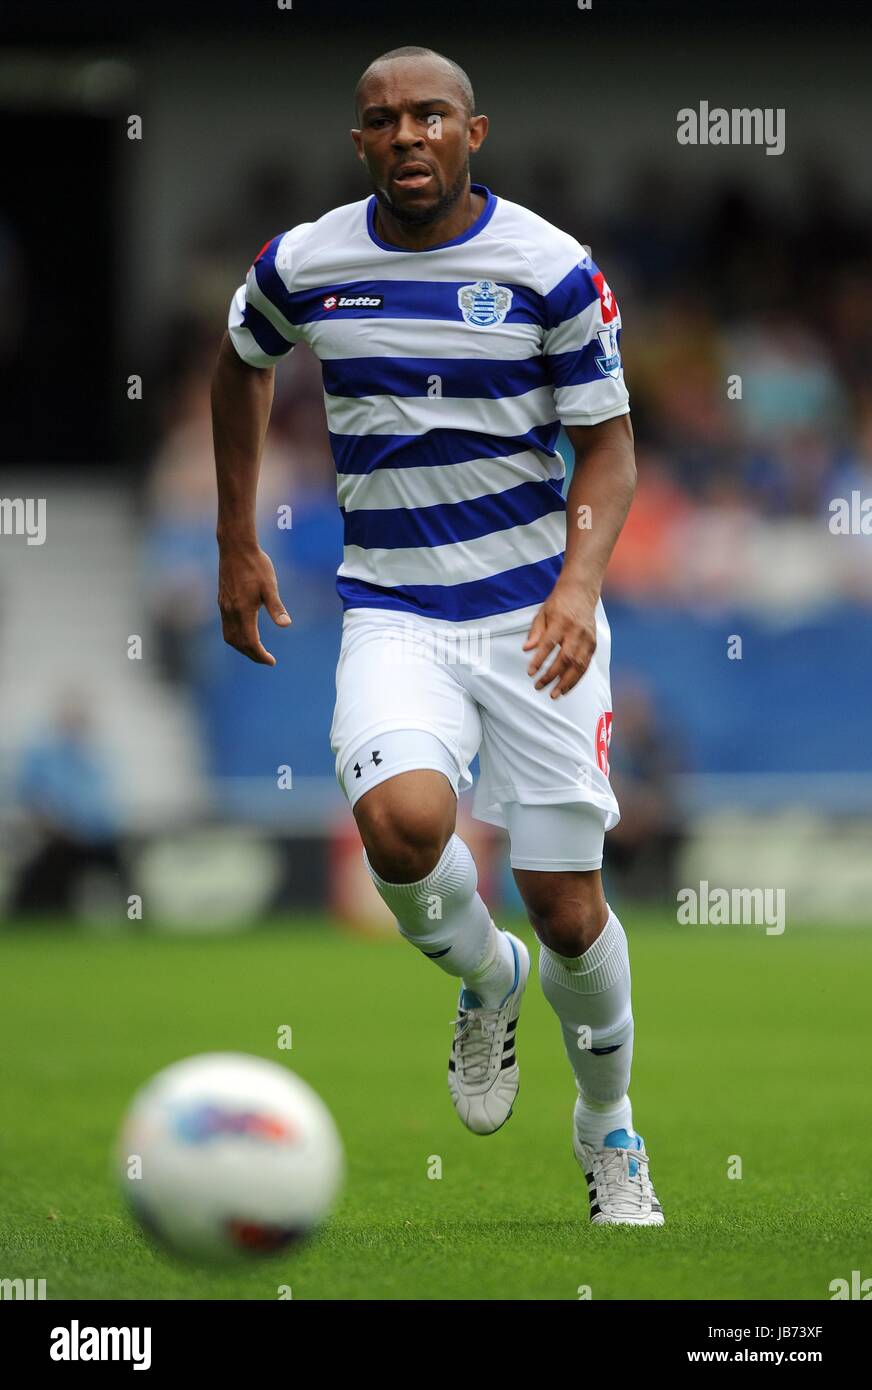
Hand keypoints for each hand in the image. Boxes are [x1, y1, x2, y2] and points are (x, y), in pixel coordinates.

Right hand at [217, 543, 290, 664]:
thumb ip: (276, 607)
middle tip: (266, 660)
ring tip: (255, 650)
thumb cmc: (255, 565)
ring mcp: (224, 607)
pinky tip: (245, 633)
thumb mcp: (270, 585)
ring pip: (229, 637)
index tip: (271, 662)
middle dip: (252, 655)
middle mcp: (230, 612)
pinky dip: (235, 637)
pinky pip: (226, 627)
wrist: (235, 547)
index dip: (261, 655)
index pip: (251, 642)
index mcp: (243, 610)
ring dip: (242, 647)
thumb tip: (286, 625)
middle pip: (238, 643)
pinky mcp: (222, 601)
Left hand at [522, 584, 597, 697]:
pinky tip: (566, 688)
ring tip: (555, 694)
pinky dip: (576, 679)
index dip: (539, 660)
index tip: (530, 672)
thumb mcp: (542, 614)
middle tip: (539, 686)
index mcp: (561, 621)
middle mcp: (576, 631)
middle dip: (552, 675)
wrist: (581, 592)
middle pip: (565, 657)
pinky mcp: (593, 644)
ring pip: (578, 665)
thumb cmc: (558, 604)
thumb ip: (535, 633)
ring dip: (566, 682)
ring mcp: (587, 638)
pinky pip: (585, 665)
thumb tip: (526, 650)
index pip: (549, 644)